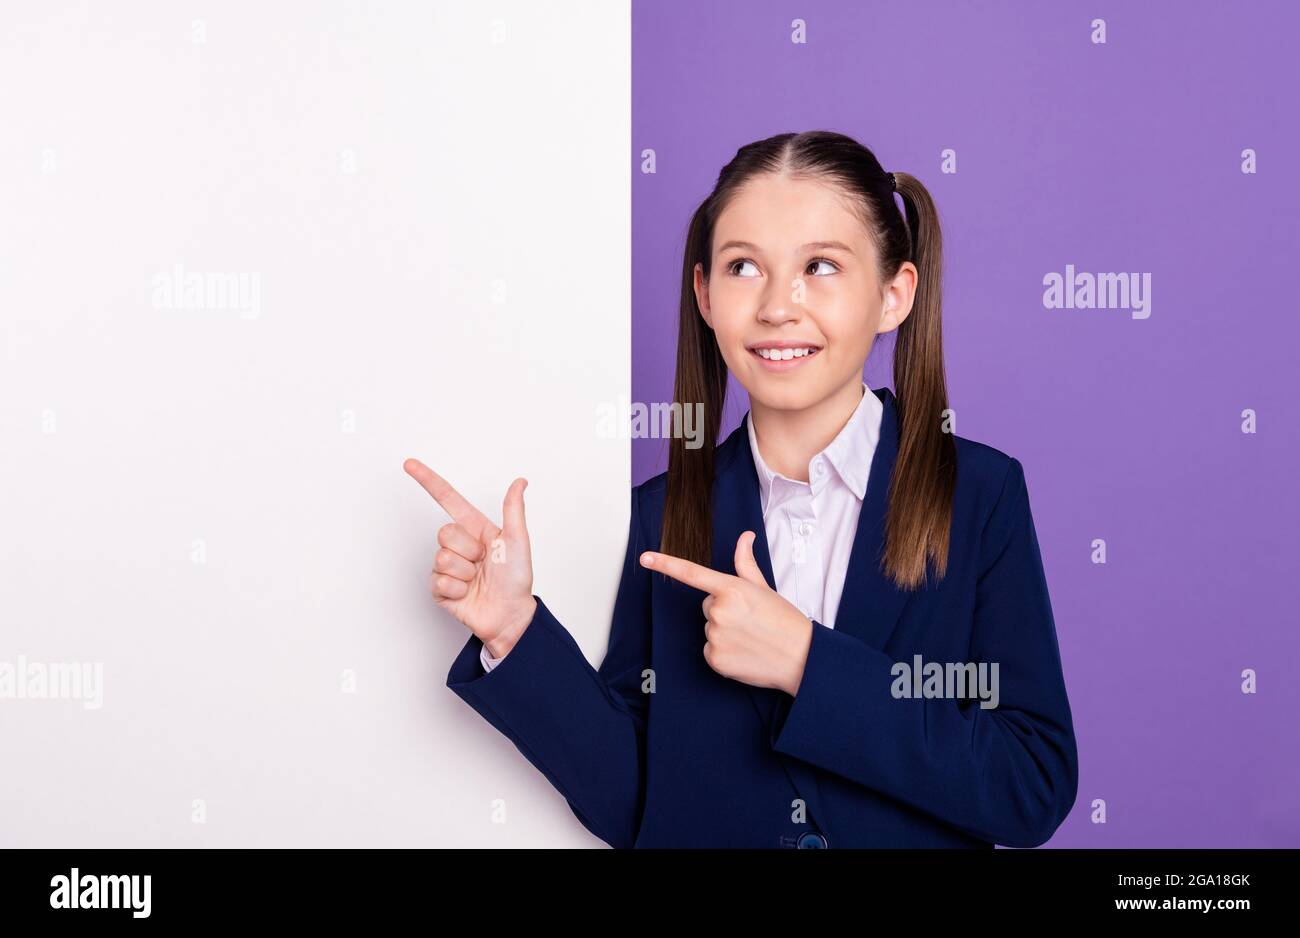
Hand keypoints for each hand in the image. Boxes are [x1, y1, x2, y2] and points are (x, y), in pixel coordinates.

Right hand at [403, 458, 536, 657]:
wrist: (510, 614)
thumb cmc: (516, 579)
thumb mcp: (518, 541)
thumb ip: (514, 510)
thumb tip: (520, 482)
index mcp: (474, 528)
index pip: (447, 499)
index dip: (428, 481)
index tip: (409, 464)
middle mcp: (458, 544)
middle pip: (444, 532)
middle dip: (468, 549)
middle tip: (482, 562)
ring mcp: (446, 566)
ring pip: (442, 558)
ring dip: (464, 572)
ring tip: (477, 579)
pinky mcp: (439, 588)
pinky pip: (439, 581)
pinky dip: (457, 589)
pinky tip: (467, 593)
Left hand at [639, 532, 812, 695]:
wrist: (801, 658)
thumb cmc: (785, 621)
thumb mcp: (764, 588)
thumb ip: (745, 564)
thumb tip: (745, 537)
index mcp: (732, 589)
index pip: (692, 574)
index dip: (665, 564)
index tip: (645, 558)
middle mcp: (719, 611)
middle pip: (707, 606)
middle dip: (724, 611)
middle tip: (750, 621)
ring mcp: (715, 636)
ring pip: (708, 629)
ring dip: (725, 633)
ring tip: (751, 638)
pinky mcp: (714, 659)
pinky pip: (709, 651)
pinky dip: (724, 653)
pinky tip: (745, 653)